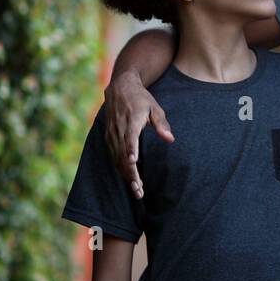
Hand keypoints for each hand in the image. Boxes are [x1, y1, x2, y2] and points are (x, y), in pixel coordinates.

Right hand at [103, 71, 173, 198]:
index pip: (130, 138)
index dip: (130, 150)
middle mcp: (119, 129)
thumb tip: (170, 139)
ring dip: (126, 176)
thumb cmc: (141, 99)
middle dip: (131, 174)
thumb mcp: (155, 107)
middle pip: (122, 155)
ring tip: (137, 191)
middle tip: (139, 191)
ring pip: (117, 159)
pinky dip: (121, 169)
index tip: (132, 162)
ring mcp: (112, 134)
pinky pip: (114, 156)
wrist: (120, 89)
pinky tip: (130, 179)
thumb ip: (161, 124)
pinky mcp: (109, 138)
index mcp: (131, 121)